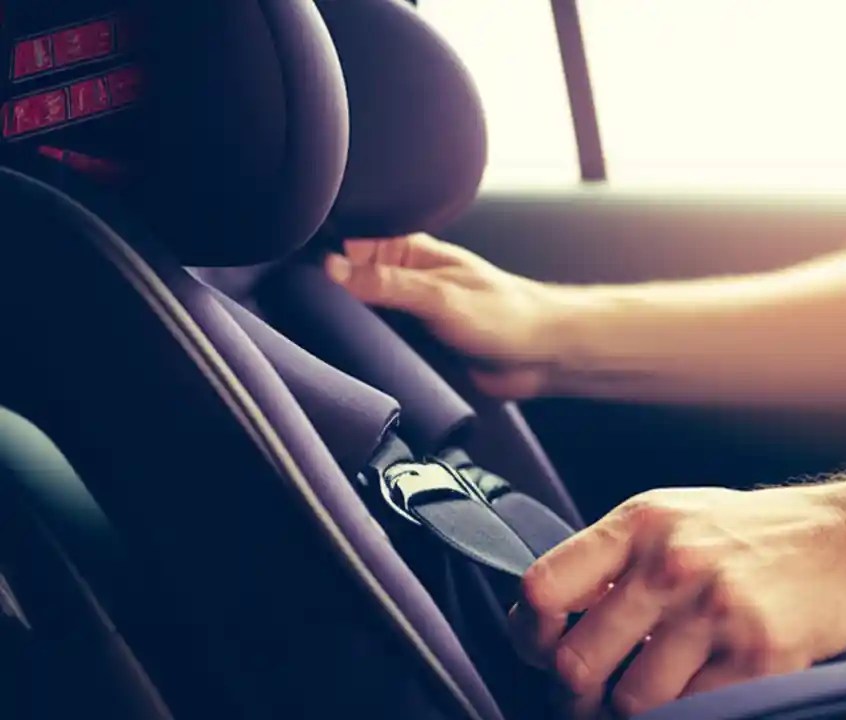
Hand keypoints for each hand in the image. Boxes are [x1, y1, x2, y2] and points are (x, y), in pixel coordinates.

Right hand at [325, 233, 568, 398]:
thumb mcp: (438, 296)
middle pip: (349, 282)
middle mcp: (405, 277)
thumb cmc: (506, 314)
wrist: (543, 356)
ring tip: (320, 336)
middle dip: (330, 296)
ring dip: (349, 326)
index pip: (350, 244)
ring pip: (361, 316)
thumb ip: (385, 284)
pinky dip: (367, 349)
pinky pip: (380, 344)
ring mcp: (409, 311)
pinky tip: (349, 357)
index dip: (323, 257)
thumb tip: (331, 269)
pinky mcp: (416, 343)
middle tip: (302, 312)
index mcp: (410, 250)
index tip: (295, 277)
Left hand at [510, 485, 845, 718]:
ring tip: (654, 694)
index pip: (542, 588)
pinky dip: (688, 713)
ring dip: (633, 712)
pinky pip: (691, 714)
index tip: (546, 647)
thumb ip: (614, 559)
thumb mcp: (676, 517)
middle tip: (593, 697)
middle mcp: (670, 562)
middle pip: (576, 662)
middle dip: (576, 694)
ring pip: (630, 702)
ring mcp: (715, 610)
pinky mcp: (758, 655)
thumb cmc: (760, 534)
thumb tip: (547, 618)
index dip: (530, 633)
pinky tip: (701, 690)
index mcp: (640, 522)